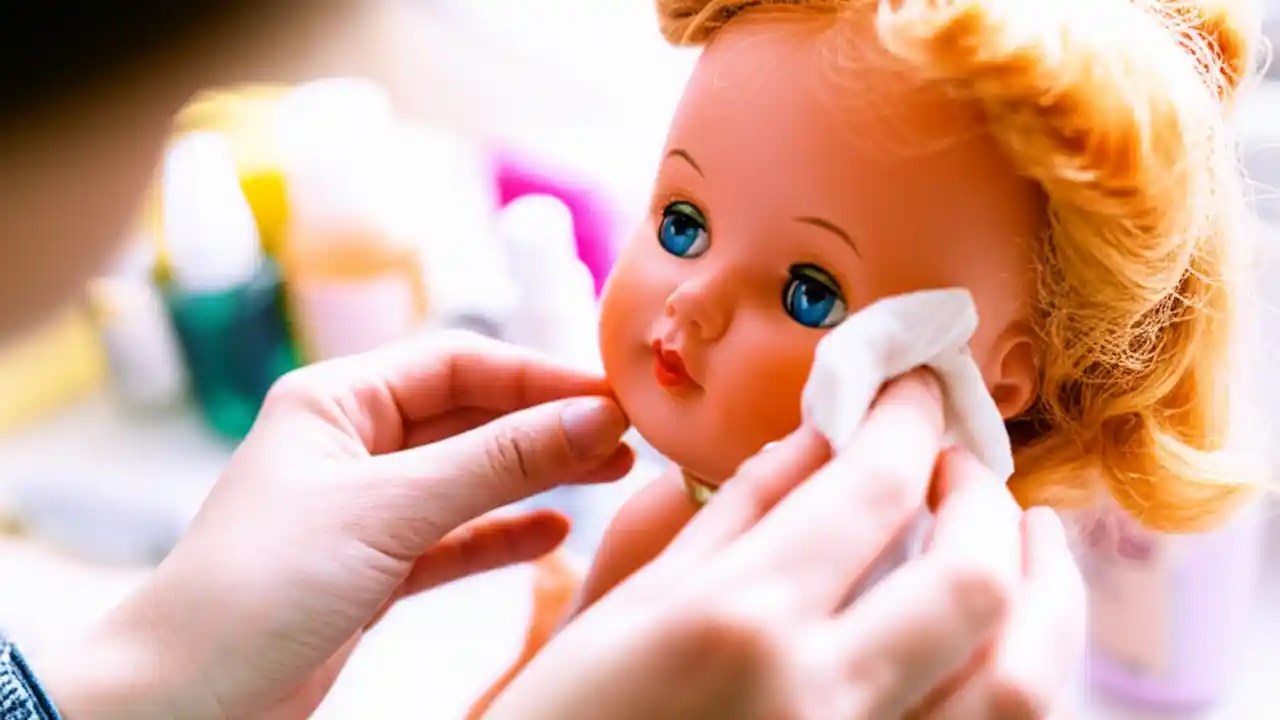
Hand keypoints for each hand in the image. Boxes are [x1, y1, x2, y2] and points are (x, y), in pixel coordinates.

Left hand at [40, 332, 632, 719]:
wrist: (184, 700)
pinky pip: (455, 539)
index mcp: (336, 402)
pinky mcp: (372, 570)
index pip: (458, 364)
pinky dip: (503, 535)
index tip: (610, 393)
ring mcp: (363, 509)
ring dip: (537, 475)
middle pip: (471, 418)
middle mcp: (351, 445)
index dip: (538, 375)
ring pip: (469, 478)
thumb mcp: (388, 510)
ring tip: (612, 473)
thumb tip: (594, 416)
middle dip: (546, 424)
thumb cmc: (258, 586)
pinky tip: (555, 534)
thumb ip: (497, 461)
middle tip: (625, 435)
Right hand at [488, 371, 1083, 718]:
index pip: (873, 487)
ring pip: (1021, 678)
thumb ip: (722, 520)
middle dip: (986, 494)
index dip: (908, 418)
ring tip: (1024, 538)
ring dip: (1044, 590)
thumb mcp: (613, 614)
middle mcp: (818, 697)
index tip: (914, 386)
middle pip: (975, 576)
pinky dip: (1018, 672)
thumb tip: (814, 440)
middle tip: (957, 459)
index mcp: (735, 623)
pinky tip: (996, 637)